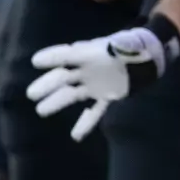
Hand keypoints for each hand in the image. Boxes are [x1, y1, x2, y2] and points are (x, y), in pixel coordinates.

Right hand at [26, 18, 179, 140]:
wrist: (147, 56)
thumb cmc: (130, 46)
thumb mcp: (120, 44)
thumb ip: (110, 48)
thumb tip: (84, 48)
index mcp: (89, 54)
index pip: (67, 54)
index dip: (52, 56)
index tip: (36, 61)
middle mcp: (87, 70)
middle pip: (63, 78)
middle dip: (48, 85)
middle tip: (32, 94)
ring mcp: (95, 84)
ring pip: (72, 95)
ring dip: (57, 102)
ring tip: (41, 110)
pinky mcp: (107, 97)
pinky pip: (95, 111)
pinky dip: (86, 123)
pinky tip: (75, 136)